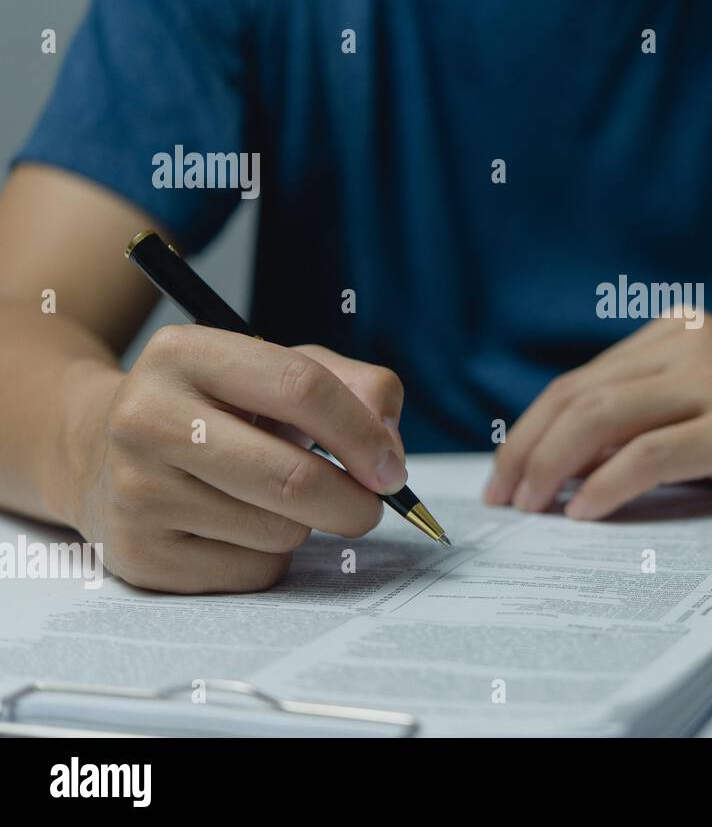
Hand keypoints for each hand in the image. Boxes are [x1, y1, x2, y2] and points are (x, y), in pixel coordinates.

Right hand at [61, 326, 407, 592]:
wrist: (106, 456)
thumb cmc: (221, 410)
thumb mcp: (282, 370)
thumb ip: (357, 388)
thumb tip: (388, 454)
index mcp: (186, 353)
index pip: (301, 387)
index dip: (362, 434)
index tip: (392, 469)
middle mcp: (146, 417)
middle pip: (293, 478)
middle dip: (355, 502)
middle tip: (370, 506)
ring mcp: (135, 490)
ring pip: (278, 531)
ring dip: (304, 525)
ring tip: (270, 497)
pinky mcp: (138, 555)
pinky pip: (252, 573)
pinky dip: (268, 558)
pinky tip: (235, 528)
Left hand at [483, 314, 711, 519]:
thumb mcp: (707, 406)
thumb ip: (645, 416)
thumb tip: (560, 462)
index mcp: (676, 334)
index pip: (579, 382)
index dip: (530, 430)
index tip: (504, 476)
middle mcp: (691, 344)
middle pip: (579, 396)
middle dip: (527, 451)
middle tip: (504, 500)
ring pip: (603, 417)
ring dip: (552, 467)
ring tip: (532, 508)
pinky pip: (651, 453)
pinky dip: (606, 484)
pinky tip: (584, 512)